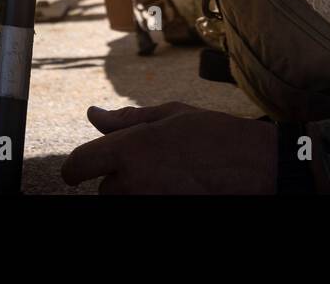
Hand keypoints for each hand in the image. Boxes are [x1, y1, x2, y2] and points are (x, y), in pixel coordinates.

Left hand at [60, 101, 277, 193]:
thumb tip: (94, 115)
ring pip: (123, 201)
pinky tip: (176, 186)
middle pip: (105, 188)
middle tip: (153, 162)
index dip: (75, 166)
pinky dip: (153, 199)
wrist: (254, 167)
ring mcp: (148, 204)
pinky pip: (143, 208)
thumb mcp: (169, 115)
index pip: (77, 166)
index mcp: (128, 149)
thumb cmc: (213, 134)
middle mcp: (132, 182)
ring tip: (168, 175)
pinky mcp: (162, 214)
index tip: (79, 170)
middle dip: (120, 177)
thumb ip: (125, 119)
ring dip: (135, 191)